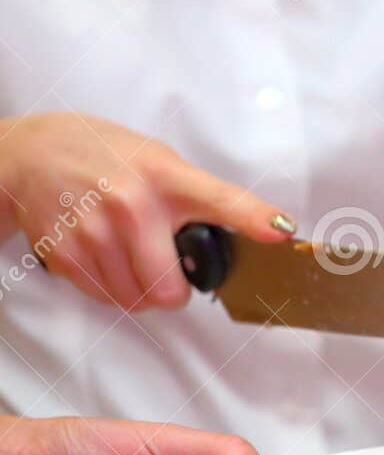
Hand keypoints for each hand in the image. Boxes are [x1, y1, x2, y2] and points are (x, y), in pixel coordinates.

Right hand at [0, 113, 293, 310]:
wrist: (31, 155)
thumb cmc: (106, 158)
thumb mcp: (160, 162)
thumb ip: (198, 197)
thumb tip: (255, 233)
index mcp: (164, 176)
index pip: (221, 200)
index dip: (254, 219)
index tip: (281, 230)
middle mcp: (131, 204)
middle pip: (169, 289)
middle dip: (175, 288)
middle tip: (168, 265)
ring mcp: (95, 231)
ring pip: (139, 300)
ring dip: (142, 288)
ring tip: (131, 253)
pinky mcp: (66, 253)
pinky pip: (108, 297)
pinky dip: (114, 287)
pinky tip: (107, 255)